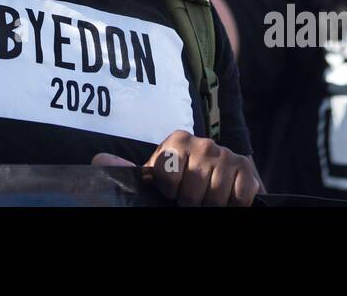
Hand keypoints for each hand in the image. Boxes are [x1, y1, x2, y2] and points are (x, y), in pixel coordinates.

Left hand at [93, 131, 260, 205]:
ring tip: (205, 201)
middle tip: (189, 200)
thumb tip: (99, 160)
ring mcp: (227, 155)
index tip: (170, 191)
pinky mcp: (246, 169)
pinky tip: (225, 199)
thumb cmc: (179, 181)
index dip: (168, 190)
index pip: (167, 173)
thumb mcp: (155, 176)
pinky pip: (238, 197)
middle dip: (189, 202)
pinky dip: (232, 205)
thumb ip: (128, 170)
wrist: (215, 180)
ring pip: (215, 197)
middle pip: (191, 191)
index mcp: (177, 141)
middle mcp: (204, 143)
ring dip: (209, 206)